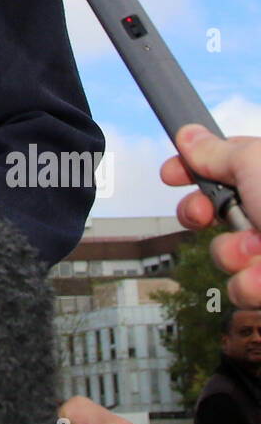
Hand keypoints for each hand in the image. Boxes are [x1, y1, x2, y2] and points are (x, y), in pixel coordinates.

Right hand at [160, 125, 260, 307]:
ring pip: (223, 253)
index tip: (172, 174)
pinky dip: (252, 283)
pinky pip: (240, 288)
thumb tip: (189, 135)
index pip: (221, 165)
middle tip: (203, 215)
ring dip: (234, 252)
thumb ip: (217, 152)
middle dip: (202, 213)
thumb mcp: (257, 165)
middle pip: (214, 210)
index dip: (192, 169)